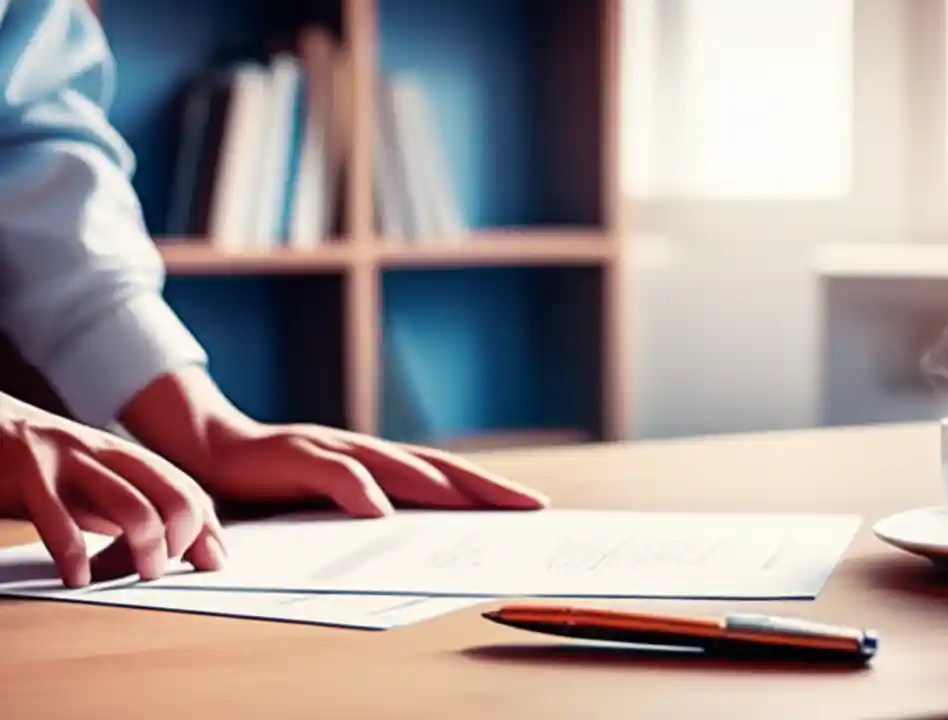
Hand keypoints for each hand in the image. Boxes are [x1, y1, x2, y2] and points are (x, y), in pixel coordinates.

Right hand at [0, 396, 225, 587]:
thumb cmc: (33, 466)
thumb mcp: (87, 484)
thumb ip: (120, 510)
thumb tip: (165, 549)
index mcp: (124, 456)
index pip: (187, 491)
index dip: (208, 529)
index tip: (214, 561)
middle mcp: (105, 453)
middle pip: (175, 496)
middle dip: (183, 540)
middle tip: (165, 570)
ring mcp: (70, 460)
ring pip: (133, 508)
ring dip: (147, 549)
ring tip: (140, 575)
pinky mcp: (27, 474)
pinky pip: (61, 521)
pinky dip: (75, 557)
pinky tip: (78, 577)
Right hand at [181, 420, 548, 514]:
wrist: (211, 450)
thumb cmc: (278, 483)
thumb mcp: (332, 504)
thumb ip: (371, 517)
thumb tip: (418, 543)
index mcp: (380, 464)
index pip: (446, 475)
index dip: (489, 488)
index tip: (532, 506)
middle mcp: (366, 452)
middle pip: (436, 467)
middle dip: (484, 486)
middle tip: (528, 505)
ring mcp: (334, 450)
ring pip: (395, 466)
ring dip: (435, 486)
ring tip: (472, 506)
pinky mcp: (296, 456)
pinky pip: (333, 474)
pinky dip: (358, 490)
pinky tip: (379, 511)